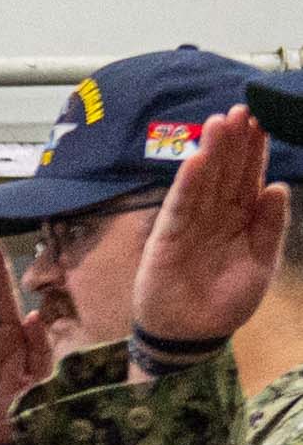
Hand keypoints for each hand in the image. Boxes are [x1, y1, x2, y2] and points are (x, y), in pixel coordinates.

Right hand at [133, 107, 293, 356]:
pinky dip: (186, 185)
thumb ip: (270, 226)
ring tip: (219, 122)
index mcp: (241, 218)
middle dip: (234, 140)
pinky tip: (194, 162)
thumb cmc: (227, 302)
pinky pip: (178, 207)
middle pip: (226, 171)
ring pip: (203, 181)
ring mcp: (190, 224)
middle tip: (242, 108)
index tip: (262, 119)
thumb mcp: (261, 264)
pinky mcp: (167, 238)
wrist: (192, 336)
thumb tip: (278, 187)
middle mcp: (215, 214)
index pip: (248, 176)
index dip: (255, 149)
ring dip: (210, 152)